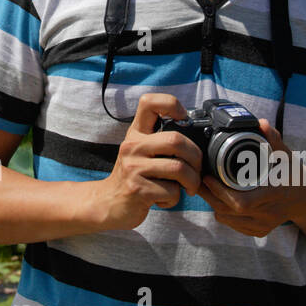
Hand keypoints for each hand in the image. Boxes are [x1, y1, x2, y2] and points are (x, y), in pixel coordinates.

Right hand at [85, 92, 203, 231]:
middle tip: (196, 169)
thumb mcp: (141, 152)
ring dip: (191, 181)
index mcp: (136, 133)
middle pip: (176, 140)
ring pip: (178, 168)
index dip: (171, 104)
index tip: (184, 119)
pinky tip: (166, 199)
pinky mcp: (137, 190)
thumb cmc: (133, 177)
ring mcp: (133, 167)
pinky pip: (171, 191)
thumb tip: (195, 139)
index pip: (149, 102)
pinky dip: (176, 199)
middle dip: (196, 157)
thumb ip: (160, 141)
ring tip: (188, 187)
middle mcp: (132, 146)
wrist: (109, 203)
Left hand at [193, 118, 305, 237]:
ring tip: (205, 186)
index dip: (220, 191)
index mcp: (274, 194)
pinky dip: (222, 212)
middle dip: (209, 195)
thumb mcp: (286, 155)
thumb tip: (261, 124)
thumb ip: (273, 139)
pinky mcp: (259, 231)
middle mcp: (269, 214)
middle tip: (199, 178)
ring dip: (213, 203)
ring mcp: (263, 225)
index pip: (241, 202)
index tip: (207, 176)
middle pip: (228, 211)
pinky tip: (218, 199)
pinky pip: (232, 225)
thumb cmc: (293, 173)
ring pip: (227, 219)